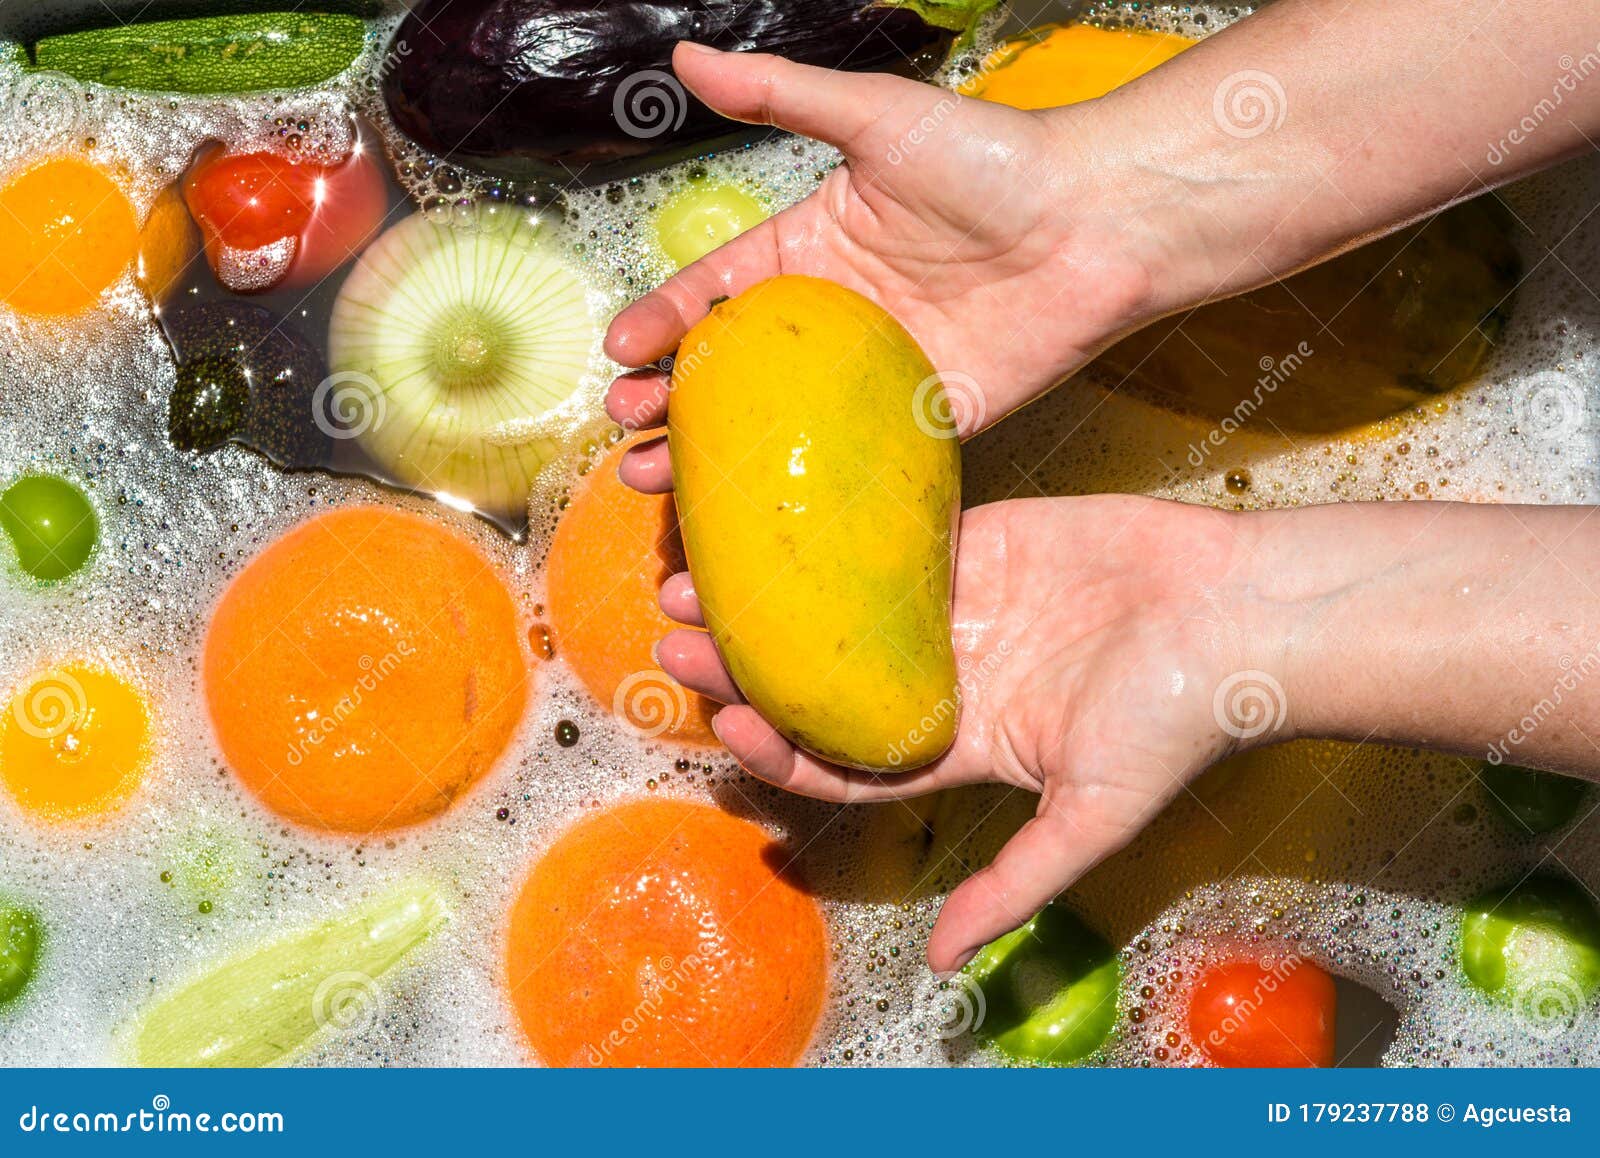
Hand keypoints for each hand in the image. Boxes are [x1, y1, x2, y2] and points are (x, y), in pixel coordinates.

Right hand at [604, 42, 1183, 490]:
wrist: (1098, 222)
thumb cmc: (993, 159)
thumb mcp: (875, 117)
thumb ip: (780, 96)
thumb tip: (688, 55)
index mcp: (811, 252)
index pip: (715, 292)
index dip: (662, 320)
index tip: (621, 350)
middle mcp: (834, 319)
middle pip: (732, 371)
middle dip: (668, 400)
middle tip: (627, 426)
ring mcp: (875, 375)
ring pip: (779, 426)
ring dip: (716, 455)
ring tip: (657, 477)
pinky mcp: (925, 418)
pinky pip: (855, 459)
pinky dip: (802, 486)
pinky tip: (757, 510)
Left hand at [655, 494, 1288, 972]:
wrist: (1241, 611)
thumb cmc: (1176, 719)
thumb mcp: (1093, 816)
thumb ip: (1015, 883)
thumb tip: (945, 963)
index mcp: (962, 742)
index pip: (846, 757)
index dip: (781, 748)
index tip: (727, 729)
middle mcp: (947, 674)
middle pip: (824, 678)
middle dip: (746, 667)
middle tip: (676, 643)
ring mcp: (958, 604)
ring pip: (838, 605)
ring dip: (768, 598)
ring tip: (694, 578)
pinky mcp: (978, 538)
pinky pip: (888, 536)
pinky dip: (831, 533)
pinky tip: (773, 518)